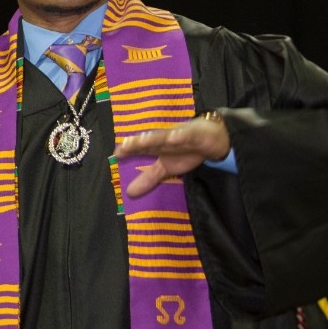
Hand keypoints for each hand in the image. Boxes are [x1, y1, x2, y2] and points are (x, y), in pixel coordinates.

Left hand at [113, 113, 229, 197]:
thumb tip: (130, 193)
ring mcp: (177, 136)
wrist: (212, 138)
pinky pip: (186, 136)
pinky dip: (179, 136)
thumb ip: (148, 179)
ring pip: (164, 137)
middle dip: (137, 143)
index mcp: (155, 146)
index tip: (116, 155)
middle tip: (125, 146)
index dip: (128, 150)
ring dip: (153, 138)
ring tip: (142, 140)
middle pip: (148, 141)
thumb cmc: (185, 151)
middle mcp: (163, 139)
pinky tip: (173, 138)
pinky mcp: (193, 135)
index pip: (139, 148)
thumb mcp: (166, 168)